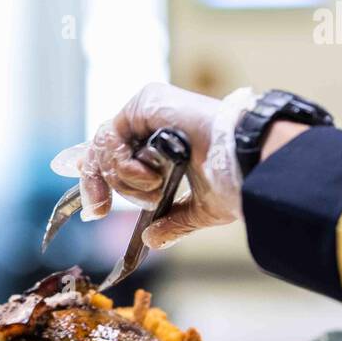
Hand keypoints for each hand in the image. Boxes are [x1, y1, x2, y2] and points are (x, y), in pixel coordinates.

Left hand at [50, 83, 258, 248]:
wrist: (248, 162)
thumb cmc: (236, 180)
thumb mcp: (199, 208)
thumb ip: (172, 219)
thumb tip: (152, 239)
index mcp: (164, 143)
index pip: (116, 152)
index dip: (97, 174)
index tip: (93, 205)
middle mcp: (154, 121)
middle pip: (103, 150)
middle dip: (96, 185)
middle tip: (98, 211)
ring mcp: (148, 109)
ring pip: (106, 149)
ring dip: (126, 180)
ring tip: (155, 187)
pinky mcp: (146, 101)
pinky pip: (112, 138)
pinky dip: (126, 165)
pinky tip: (152, 174)